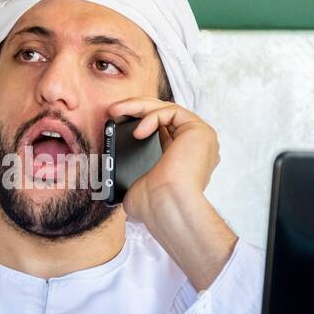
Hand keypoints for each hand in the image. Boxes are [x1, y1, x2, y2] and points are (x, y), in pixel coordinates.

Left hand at [106, 96, 219, 225]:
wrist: (166, 206)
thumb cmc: (154, 205)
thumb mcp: (136, 184)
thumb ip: (131, 174)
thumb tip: (113, 183)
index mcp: (183, 159)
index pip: (163, 130)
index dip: (140, 121)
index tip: (117, 121)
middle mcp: (195, 147)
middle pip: (165, 116)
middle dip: (136, 109)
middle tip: (114, 109)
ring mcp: (200, 138)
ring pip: (167, 109)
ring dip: (138, 107)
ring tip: (116, 111)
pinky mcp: (199, 130)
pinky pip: (172, 111)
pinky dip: (151, 117)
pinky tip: (137, 132)